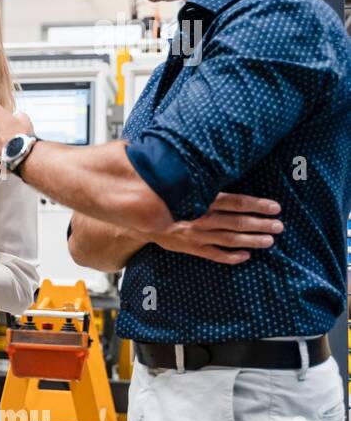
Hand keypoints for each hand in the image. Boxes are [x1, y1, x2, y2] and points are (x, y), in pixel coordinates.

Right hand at [152, 192, 282, 263]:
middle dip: (260, 224)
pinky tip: (246, 256)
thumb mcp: (183, 186)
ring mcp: (196, 235)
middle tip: (279, 226)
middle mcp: (201, 218)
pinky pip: (214, 254)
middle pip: (237, 222)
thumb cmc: (166, 198)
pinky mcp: (191, 247)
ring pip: (229, 239)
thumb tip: (223, 164)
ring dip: (251, 240)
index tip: (275, 207)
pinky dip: (230, 256)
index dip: (257, 205)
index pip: (235, 202)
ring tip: (269, 241)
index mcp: (202, 200)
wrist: (141, 217)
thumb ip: (203, 182)